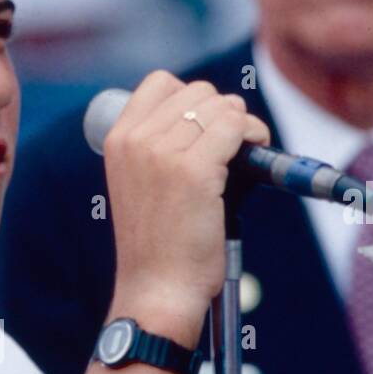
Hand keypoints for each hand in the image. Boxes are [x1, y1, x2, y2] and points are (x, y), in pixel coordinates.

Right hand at [105, 72, 269, 334]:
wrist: (157, 289)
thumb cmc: (158, 245)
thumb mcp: (142, 184)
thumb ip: (161, 145)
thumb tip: (214, 112)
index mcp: (117, 140)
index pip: (161, 83)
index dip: (193, 100)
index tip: (205, 129)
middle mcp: (135, 140)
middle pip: (197, 92)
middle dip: (223, 113)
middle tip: (233, 145)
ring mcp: (162, 153)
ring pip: (221, 107)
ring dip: (243, 124)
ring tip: (245, 152)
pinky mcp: (194, 171)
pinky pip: (236, 127)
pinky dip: (253, 135)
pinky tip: (255, 152)